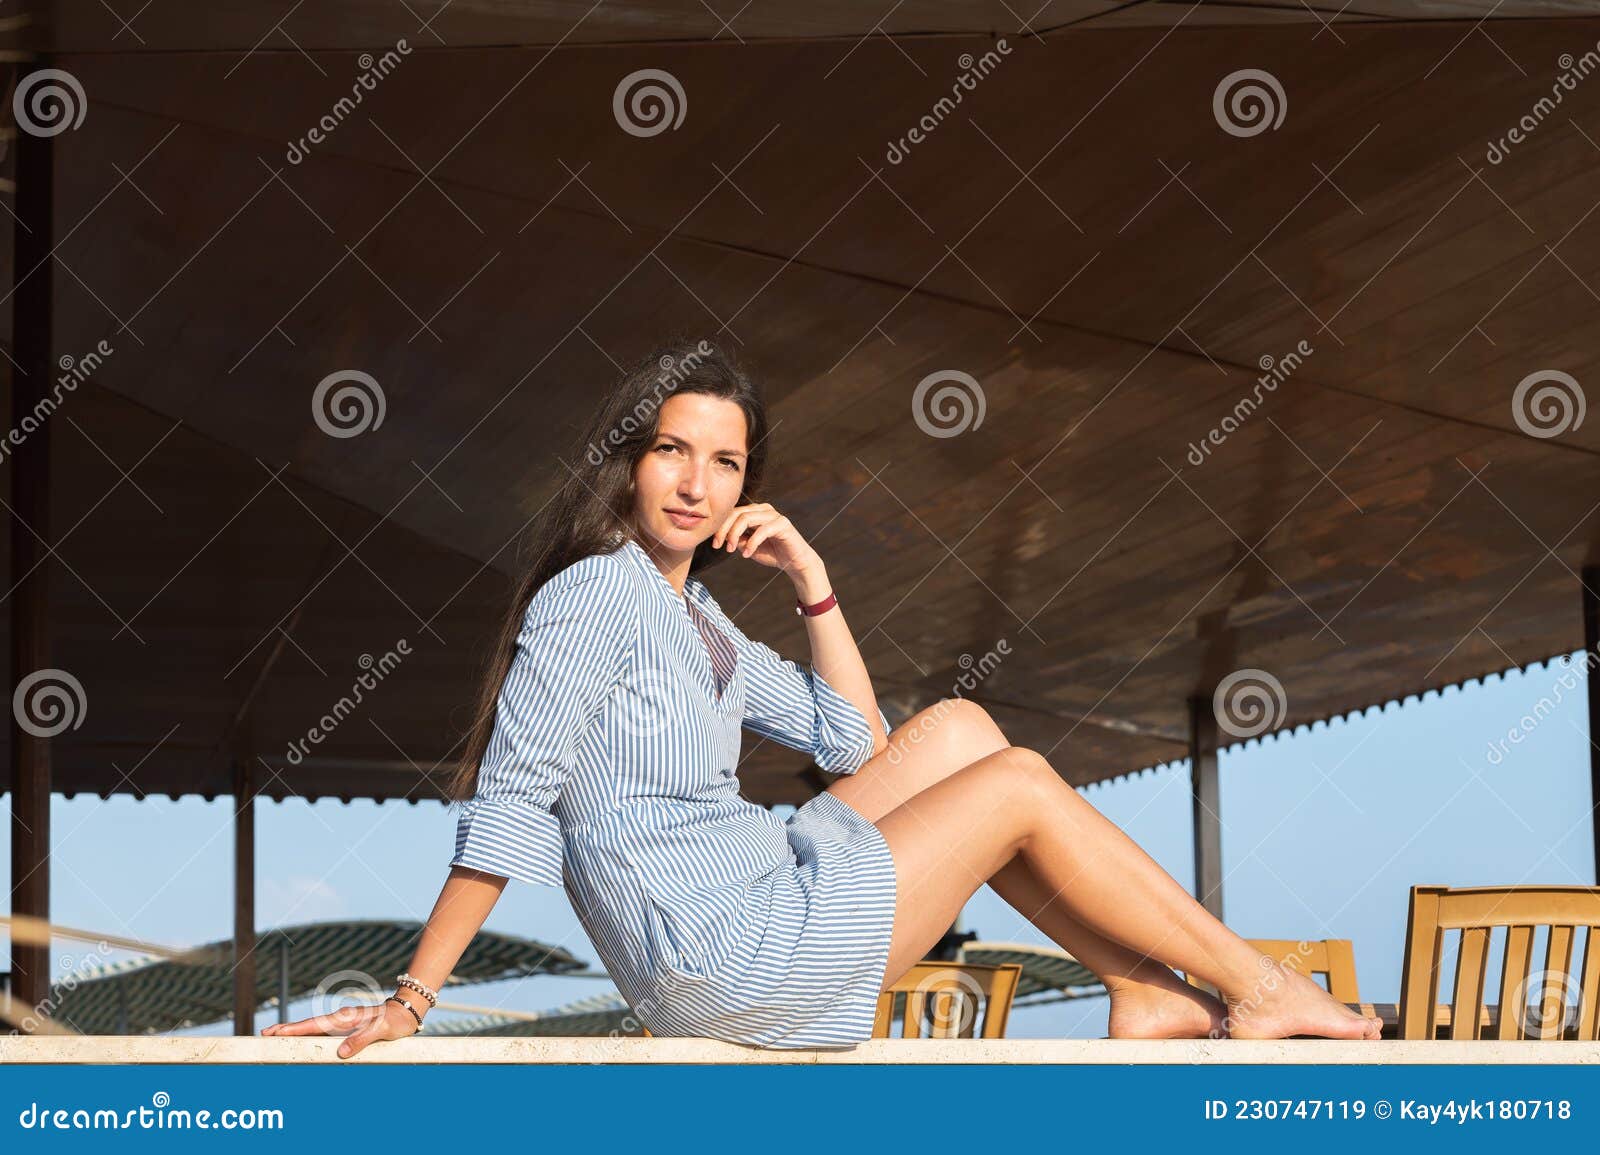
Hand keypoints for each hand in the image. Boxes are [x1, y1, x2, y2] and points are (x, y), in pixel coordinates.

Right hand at [260, 998, 420, 1058]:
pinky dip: (309, 1035)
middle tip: (265, 1034)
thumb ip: (361, 1040)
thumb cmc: (394, 1020)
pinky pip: (323, 1032)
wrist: (405, 1012)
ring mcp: (342, 1023)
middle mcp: (340, 1019)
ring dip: (295, 1032)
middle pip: (308, 1025)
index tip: (275, 1032)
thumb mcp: (380, 1030)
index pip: (314, 1024)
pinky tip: (303, 1041)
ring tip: (276, 1036)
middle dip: (287, 1029)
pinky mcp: (346, 1028)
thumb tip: (340, 1053)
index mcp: (344, 1018)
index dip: (294, 1029)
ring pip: (314, 1028)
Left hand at [711, 503, 818, 577]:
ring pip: (746, 518)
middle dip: (724, 530)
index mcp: (755, 512)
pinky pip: (762, 530)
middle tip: (718, 546)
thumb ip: (737, 539)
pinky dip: (752, 543)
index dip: (720, 527)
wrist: (795, 563)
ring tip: (730, 549)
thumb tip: (723, 535)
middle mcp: (764, 509)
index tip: (715, 544)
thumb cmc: (772, 553)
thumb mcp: (748, 546)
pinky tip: (747, 554)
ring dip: (734, 534)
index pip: (732, 513)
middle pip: (737, 513)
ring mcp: (774, 515)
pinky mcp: (783, 524)